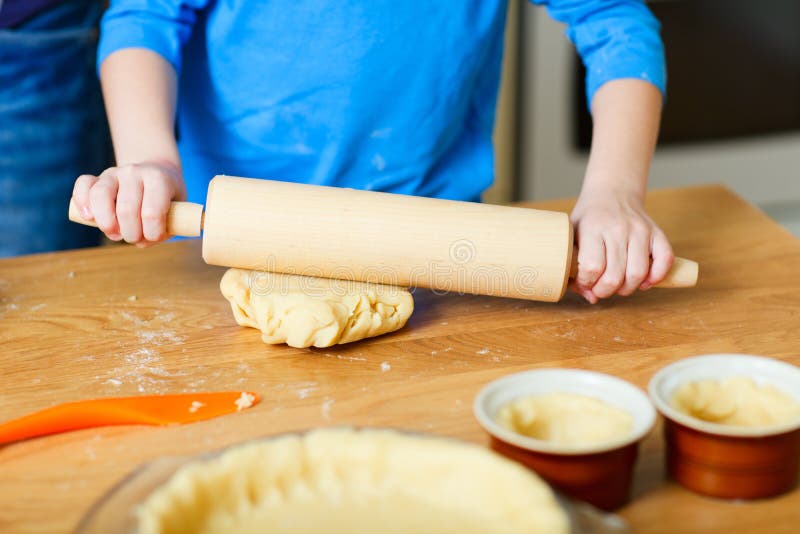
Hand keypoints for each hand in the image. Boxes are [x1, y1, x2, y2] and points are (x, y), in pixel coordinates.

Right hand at [72, 161, 184, 246]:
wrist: (157, 172)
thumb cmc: (167, 198)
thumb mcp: (178, 211)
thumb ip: (165, 228)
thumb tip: (141, 241)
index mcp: (158, 179)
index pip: (152, 212)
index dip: (152, 233)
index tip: (154, 237)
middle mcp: (134, 172)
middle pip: (126, 209)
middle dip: (130, 233)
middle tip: (134, 238)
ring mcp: (114, 173)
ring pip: (100, 196)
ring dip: (106, 223)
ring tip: (115, 234)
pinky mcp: (97, 177)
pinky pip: (83, 184)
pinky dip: (82, 202)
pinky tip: (88, 218)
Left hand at [569, 188, 672, 303]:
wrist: (613, 192)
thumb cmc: (589, 219)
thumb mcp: (572, 235)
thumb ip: (574, 267)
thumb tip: (591, 298)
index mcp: (593, 227)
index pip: (592, 267)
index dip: (587, 282)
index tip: (585, 280)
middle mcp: (618, 228)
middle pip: (615, 276)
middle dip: (605, 291)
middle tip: (600, 289)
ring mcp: (640, 230)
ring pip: (638, 273)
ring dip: (628, 289)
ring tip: (619, 286)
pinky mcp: (657, 232)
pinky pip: (665, 260)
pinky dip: (656, 277)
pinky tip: (643, 281)